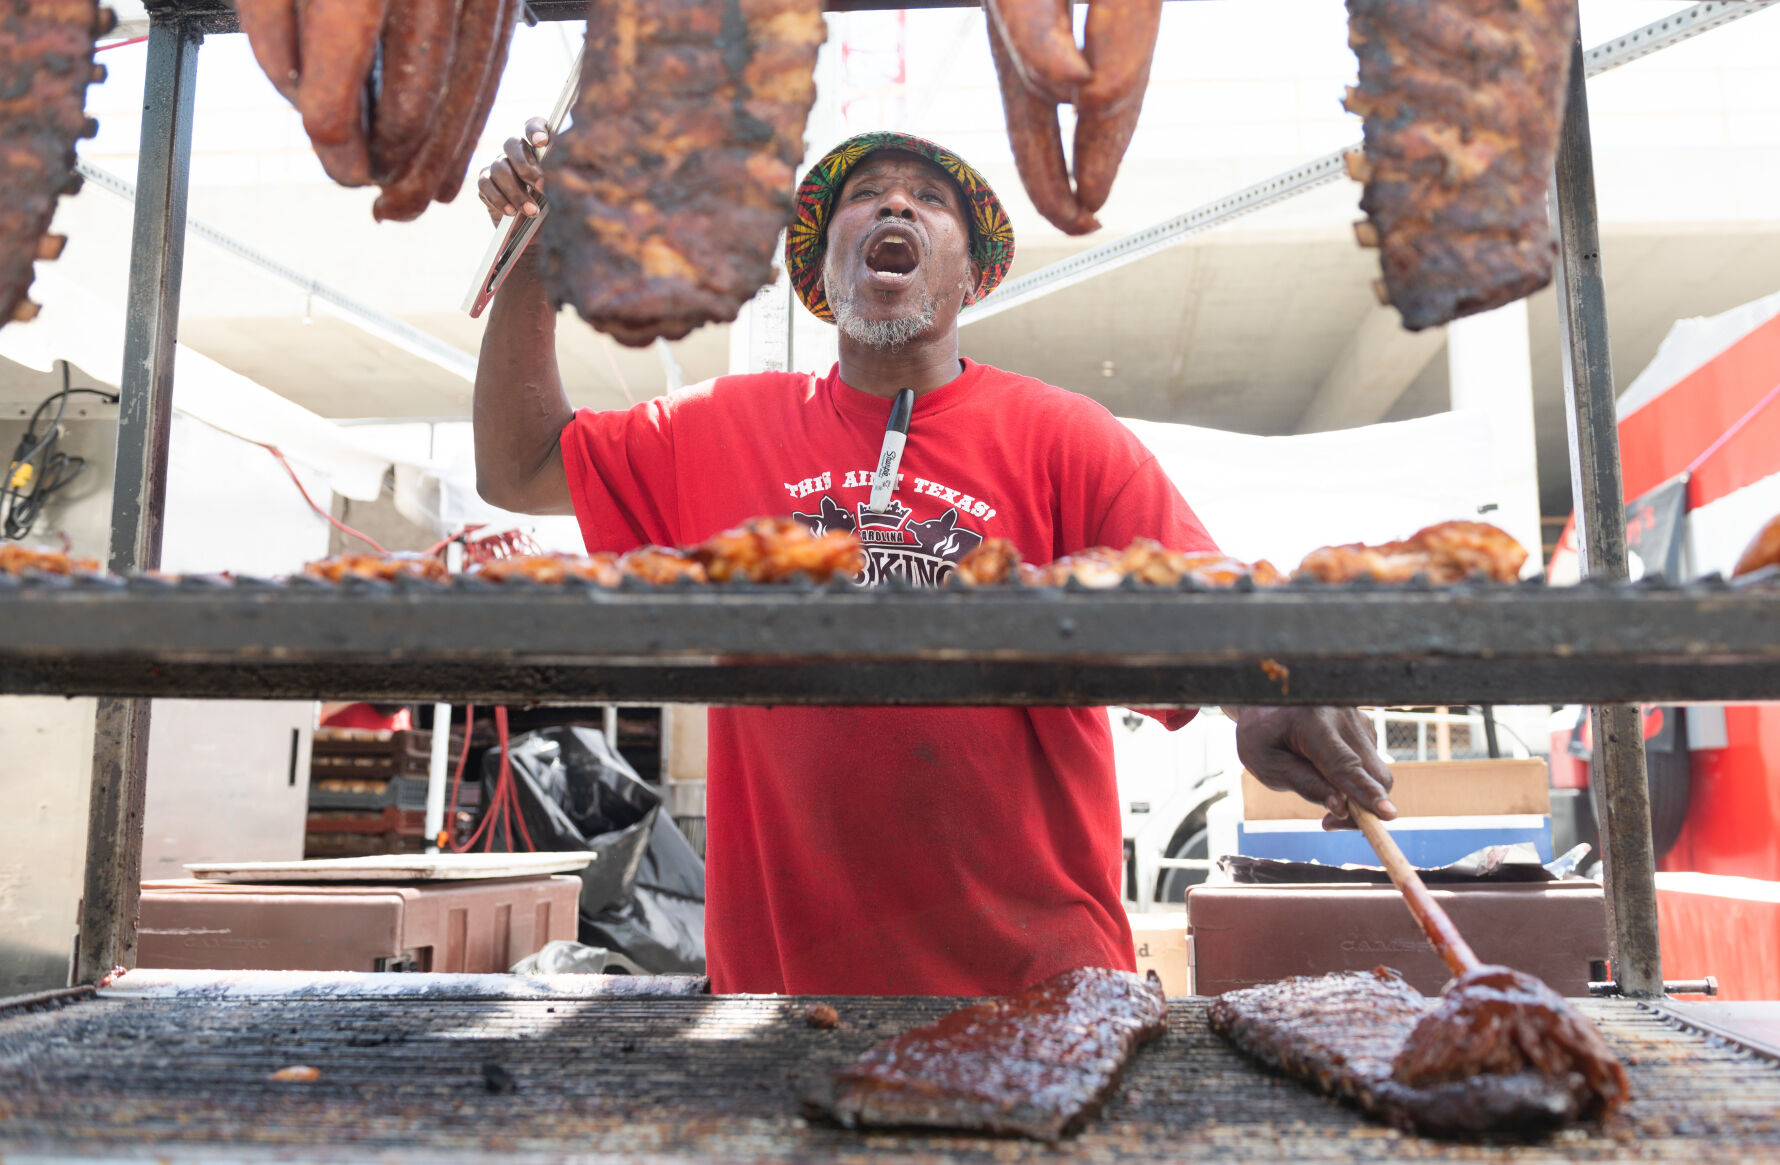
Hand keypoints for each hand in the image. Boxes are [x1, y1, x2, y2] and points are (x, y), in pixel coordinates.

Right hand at [477, 116, 550, 224]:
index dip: (535, 129)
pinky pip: (485, 184)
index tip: (542, 142)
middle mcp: (516, 152)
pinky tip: (511, 211)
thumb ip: (560, 180)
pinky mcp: (485, 183)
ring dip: (516, 191)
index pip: (533, 125)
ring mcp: (499, 165)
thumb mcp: (563, 194)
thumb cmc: (554, 210)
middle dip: (525, 166)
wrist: (537, 234)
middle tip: (540, 187)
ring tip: (532, 211)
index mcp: (538, 147)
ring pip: (500, 167)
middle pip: (511, 143)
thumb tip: (553, 179)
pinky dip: (499, 199)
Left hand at [1233, 706, 1397, 829]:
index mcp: (1311, 722)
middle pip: (1371, 772)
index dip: (1365, 791)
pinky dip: (1356, 780)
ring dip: (1356, 795)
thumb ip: (1302, 783)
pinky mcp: (1365, 727)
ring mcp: (1357, 719)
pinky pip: (1370, 764)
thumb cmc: (1262, 735)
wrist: (1267, 701)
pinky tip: (1327, 775)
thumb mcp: (1266, 763)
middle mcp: (1342, 716)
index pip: (1344, 763)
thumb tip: (1341, 807)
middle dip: (1363, 807)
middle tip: (1329, 823)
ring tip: (1321, 795)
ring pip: (1374, 771)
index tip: (1387, 814)